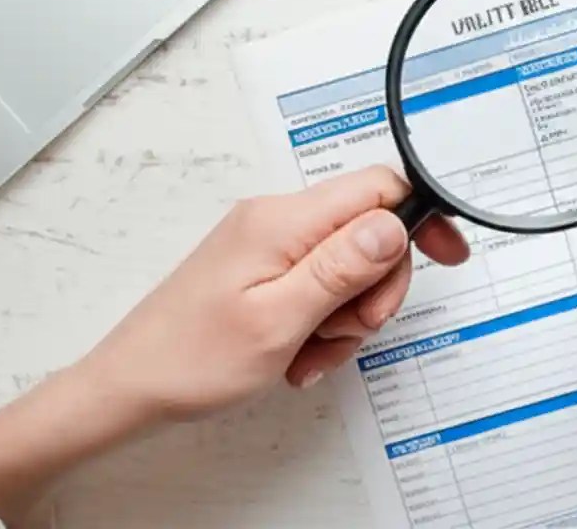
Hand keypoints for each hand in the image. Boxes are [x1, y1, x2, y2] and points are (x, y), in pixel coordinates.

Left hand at [0, 166, 467, 524]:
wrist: (130, 389)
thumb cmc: (190, 359)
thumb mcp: (280, 320)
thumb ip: (342, 267)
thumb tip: (393, 223)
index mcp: (283, 222)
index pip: (377, 188)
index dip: (420, 220)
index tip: (446, 255)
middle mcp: (277, 221)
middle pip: (370, 231)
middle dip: (375, 287)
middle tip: (349, 329)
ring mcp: (270, 245)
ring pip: (350, 266)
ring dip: (346, 316)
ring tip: (309, 350)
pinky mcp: (264, 270)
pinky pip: (320, 286)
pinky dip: (322, 323)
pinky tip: (298, 352)